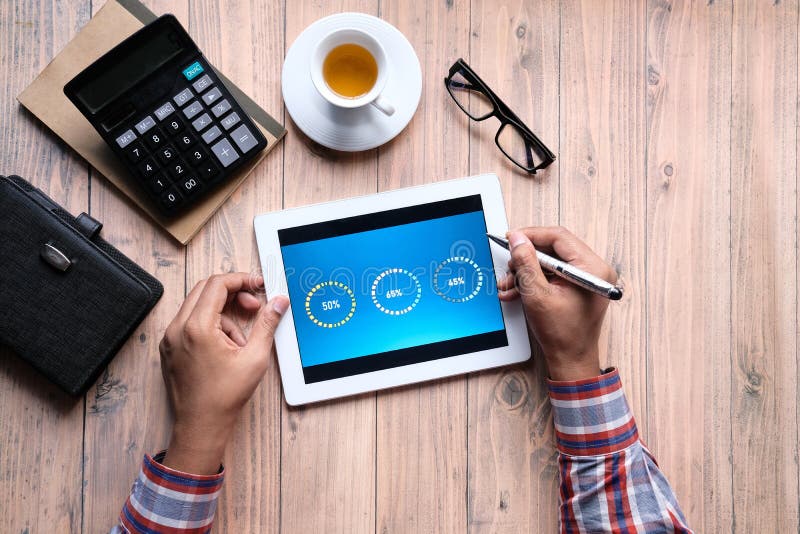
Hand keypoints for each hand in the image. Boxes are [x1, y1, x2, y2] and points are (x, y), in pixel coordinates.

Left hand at [159, 273, 288, 473]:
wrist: (200, 425)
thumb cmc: (223, 397)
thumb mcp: (254, 357)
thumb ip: (267, 324)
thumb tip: (278, 302)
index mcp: (197, 328)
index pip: (217, 284)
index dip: (241, 280)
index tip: (258, 285)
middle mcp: (178, 329)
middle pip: (205, 290)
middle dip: (233, 293)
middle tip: (254, 306)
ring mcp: (170, 338)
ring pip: (199, 306)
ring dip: (223, 313)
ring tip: (240, 340)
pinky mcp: (169, 347)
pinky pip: (191, 322)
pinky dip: (211, 325)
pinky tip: (226, 346)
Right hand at [497, 227, 616, 381]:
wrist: (571, 360)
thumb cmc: (562, 334)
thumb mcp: (537, 295)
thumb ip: (526, 263)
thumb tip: (517, 239)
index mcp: (592, 268)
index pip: (559, 237)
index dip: (531, 235)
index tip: (511, 238)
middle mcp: (594, 270)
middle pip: (554, 248)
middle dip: (527, 258)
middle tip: (509, 265)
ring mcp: (587, 278)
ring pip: (550, 262)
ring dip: (527, 271)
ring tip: (508, 284)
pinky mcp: (578, 286)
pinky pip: (553, 274)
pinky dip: (534, 280)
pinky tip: (517, 290)